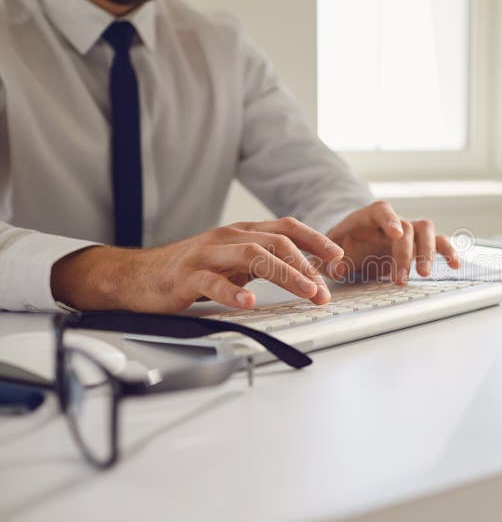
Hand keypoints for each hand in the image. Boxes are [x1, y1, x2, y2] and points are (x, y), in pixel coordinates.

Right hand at [51, 218, 343, 312]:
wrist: (135, 276)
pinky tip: (248, 302)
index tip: (337, 256)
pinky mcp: (186, 276)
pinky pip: (212, 281)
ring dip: (284, 274)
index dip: (314, 240)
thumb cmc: (189, 270)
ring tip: (306, 291)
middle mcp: (227, 237)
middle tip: (325, 290)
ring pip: (252, 255)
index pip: (286, 228)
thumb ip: (262, 262)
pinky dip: (233, 291)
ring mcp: (206, 255)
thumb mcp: (231, 262)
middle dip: (306, 265)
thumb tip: (304, 273)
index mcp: (241, 233)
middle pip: (275, 242)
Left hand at [327, 201, 458, 284]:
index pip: (381, 210)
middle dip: (406, 253)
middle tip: (401, 278)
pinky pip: (438, 243)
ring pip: (427, 231)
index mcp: (368, 217)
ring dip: (428, 252)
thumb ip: (329, 261)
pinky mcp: (419, 245)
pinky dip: (448, 252)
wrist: (350, 248)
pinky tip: (455, 265)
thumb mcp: (328, 255)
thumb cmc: (340, 248)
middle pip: (408, 226)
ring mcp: (408, 232)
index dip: (390, 219)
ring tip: (423, 274)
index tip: (396, 233)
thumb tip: (337, 266)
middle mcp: (392, 222)